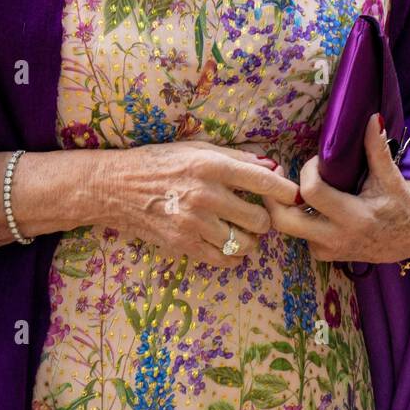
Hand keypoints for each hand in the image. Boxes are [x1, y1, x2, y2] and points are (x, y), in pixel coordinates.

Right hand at [93, 139, 299, 266]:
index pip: (263, 181)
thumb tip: (271, 166)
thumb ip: (235, 158)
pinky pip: (224, 260)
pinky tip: (228, 246)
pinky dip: (232, 257)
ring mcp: (193, 223)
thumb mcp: (196, 149)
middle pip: (259, 219)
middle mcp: (205, 194)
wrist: (115, 187)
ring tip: (242, 231)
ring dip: (249, 240)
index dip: (285, 191)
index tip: (294, 197)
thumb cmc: (158, 162)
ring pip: (244, 243)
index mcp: (211, 166)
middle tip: (257, 215)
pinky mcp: (183, 245)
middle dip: (264, 219)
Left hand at [267, 113, 409, 264]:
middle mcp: (336, 237)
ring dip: (284, 208)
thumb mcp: (391, 178)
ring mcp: (328, 250)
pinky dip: (298, 219)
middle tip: (278, 176)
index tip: (317, 162)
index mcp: (354, 217)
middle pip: (285, 220)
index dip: (308, 171)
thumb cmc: (400, 207)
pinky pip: (300, 237)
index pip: (311, 192)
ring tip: (288, 187)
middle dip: (275, 197)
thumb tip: (372, 118)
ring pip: (287, 230)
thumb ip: (377, 149)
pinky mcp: (324, 256)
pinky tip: (307, 205)